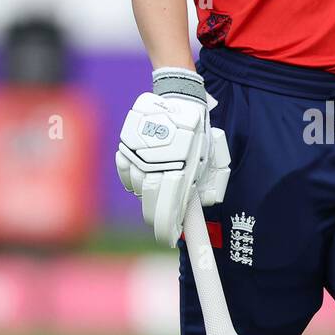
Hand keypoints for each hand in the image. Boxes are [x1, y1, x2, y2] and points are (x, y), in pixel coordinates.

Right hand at [115, 70, 230, 245]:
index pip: (170, 206)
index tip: (168, 238)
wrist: (178, 96)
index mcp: (181, 166)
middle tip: (162, 227)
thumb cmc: (198, 129)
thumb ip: (206, 183)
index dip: (167, 226)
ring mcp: (138, 154)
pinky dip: (132, 181)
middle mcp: (157, 162)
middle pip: (150, 202)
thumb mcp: (210, 155)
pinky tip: (143, 180)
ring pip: (136, 189)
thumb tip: (199, 207)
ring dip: (145, 197)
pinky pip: (124, 173)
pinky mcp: (126, 145)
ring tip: (157, 191)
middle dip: (156, 219)